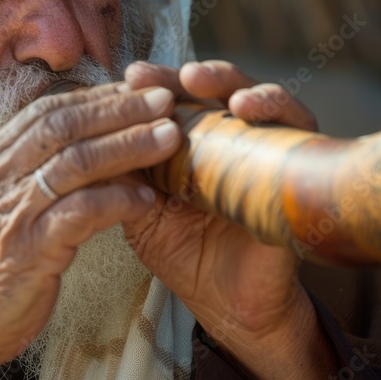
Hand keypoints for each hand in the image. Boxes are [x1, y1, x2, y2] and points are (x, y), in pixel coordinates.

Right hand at [0, 82, 182, 379]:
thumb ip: (31, 171)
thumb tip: (83, 141)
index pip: (47, 112)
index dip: (96, 96)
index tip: (135, 89)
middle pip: (65, 126)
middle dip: (118, 109)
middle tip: (162, 99)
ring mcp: (11, 212)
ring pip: (77, 162)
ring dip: (129, 146)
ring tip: (169, 138)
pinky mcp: (28, 251)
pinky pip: (81, 213)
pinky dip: (117, 201)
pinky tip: (146, 198)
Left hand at [121, 60, 335, 379]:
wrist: (229, 303)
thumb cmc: (186, 251)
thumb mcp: (142, 205)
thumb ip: (124, 169)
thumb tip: (84, 129)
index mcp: (193, 140)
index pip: (175, 99)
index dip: (154, 86)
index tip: (128, 77)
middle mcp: (232, 136)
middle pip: (213, 89)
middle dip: (180, 76)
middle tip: (150, 76)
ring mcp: (267, 146)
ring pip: (255, 94)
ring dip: (225, 80)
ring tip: (196, 80)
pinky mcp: (296, 164)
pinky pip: (295, 125)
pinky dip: (273, 108)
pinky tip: (245, 108)